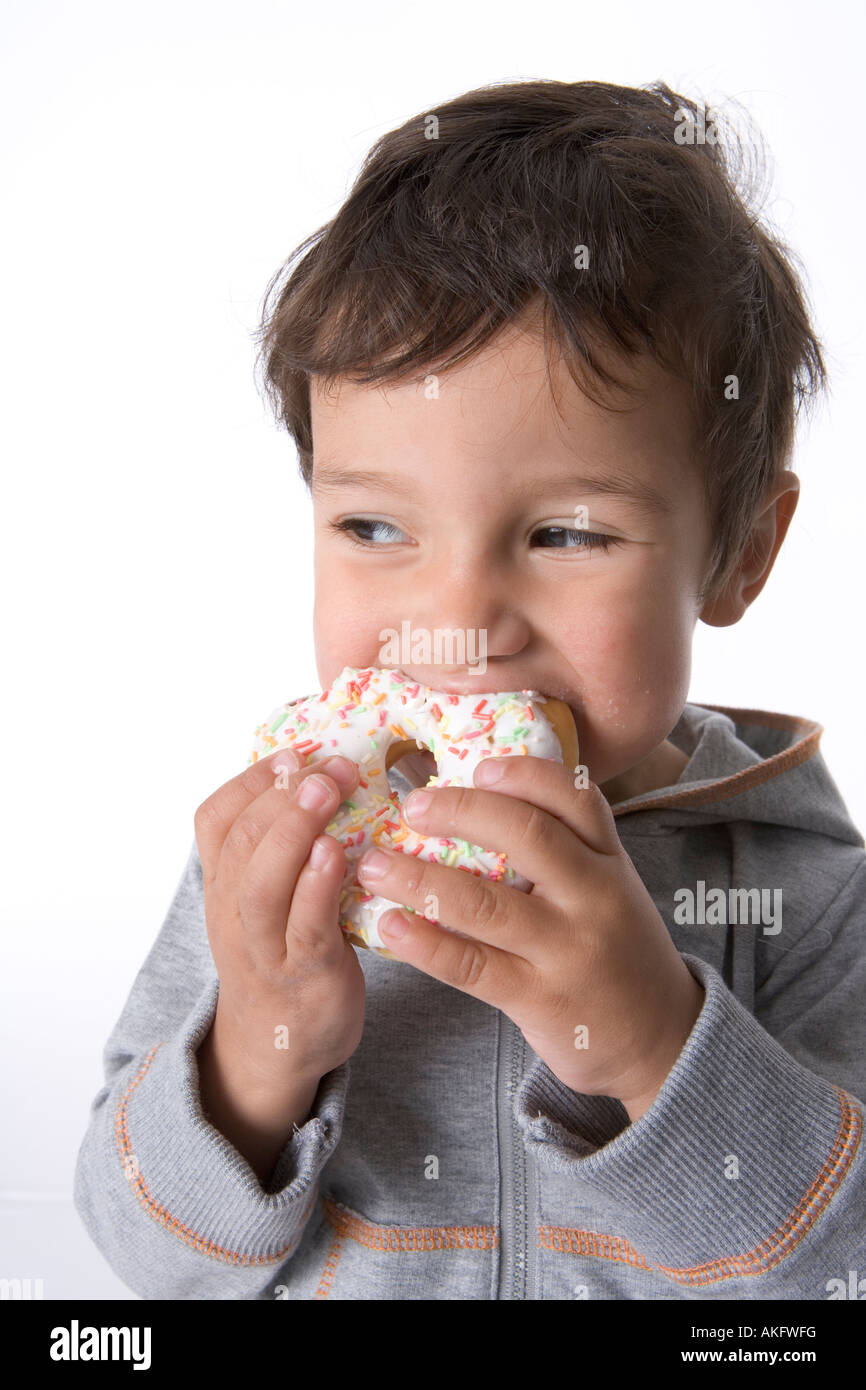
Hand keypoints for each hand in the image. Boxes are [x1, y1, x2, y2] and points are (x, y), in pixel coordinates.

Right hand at [194, 746, 366, 1090]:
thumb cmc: (283, 957)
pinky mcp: (306, 974)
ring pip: (260, 883)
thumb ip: (279, 849)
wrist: (276, 1048)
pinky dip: (317, 885)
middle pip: (239, 842)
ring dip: (293, 829)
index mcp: (223, 886)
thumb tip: (319, 778)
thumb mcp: (265, 900)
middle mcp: (234, 912)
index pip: (215, 820)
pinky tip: (338, 854)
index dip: (251, 780)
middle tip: (326, 764)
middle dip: (282, 794)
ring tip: (326, 791)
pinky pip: (304, 925)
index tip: (293, 754)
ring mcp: (266, 946)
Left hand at [356, 756, 703, 1120]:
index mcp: (611, 861)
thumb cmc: (618, 952)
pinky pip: (470, 964)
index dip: (523, 774)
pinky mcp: (540, 999)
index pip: (576, 798)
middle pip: (527, 836)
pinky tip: (389, 926)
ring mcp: (567, 950)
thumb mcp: (611, 889)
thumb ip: (566, 851)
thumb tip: (482, 802)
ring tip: (373, 865)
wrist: (663, 1039)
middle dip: (460, 812)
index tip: (478, 766)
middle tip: (411, 806)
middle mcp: (594, 898)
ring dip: (418, 879)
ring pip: (483, 903)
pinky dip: (422, 943)